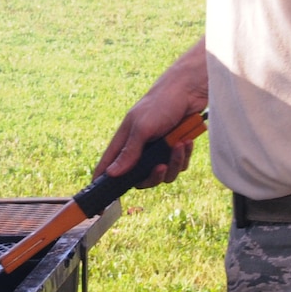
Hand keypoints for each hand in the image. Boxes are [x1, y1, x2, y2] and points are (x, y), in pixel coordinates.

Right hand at [95, 40, 207, 186]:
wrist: (190, 91)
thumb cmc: (161, 103)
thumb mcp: (142, 128)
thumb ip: (129, 152)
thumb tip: (112, 173)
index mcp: (125, 141)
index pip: (109, 166)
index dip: (104, 182)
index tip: (100, 200)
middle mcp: (140, 148)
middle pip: (140, 178)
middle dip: (153, 176)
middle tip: (160, 167)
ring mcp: (158, 150)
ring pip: (163, 175)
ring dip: (174, 163)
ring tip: (179, 145)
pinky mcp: (175, 150)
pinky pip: (179, 166)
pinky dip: (184, 156)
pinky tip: (186, 140)